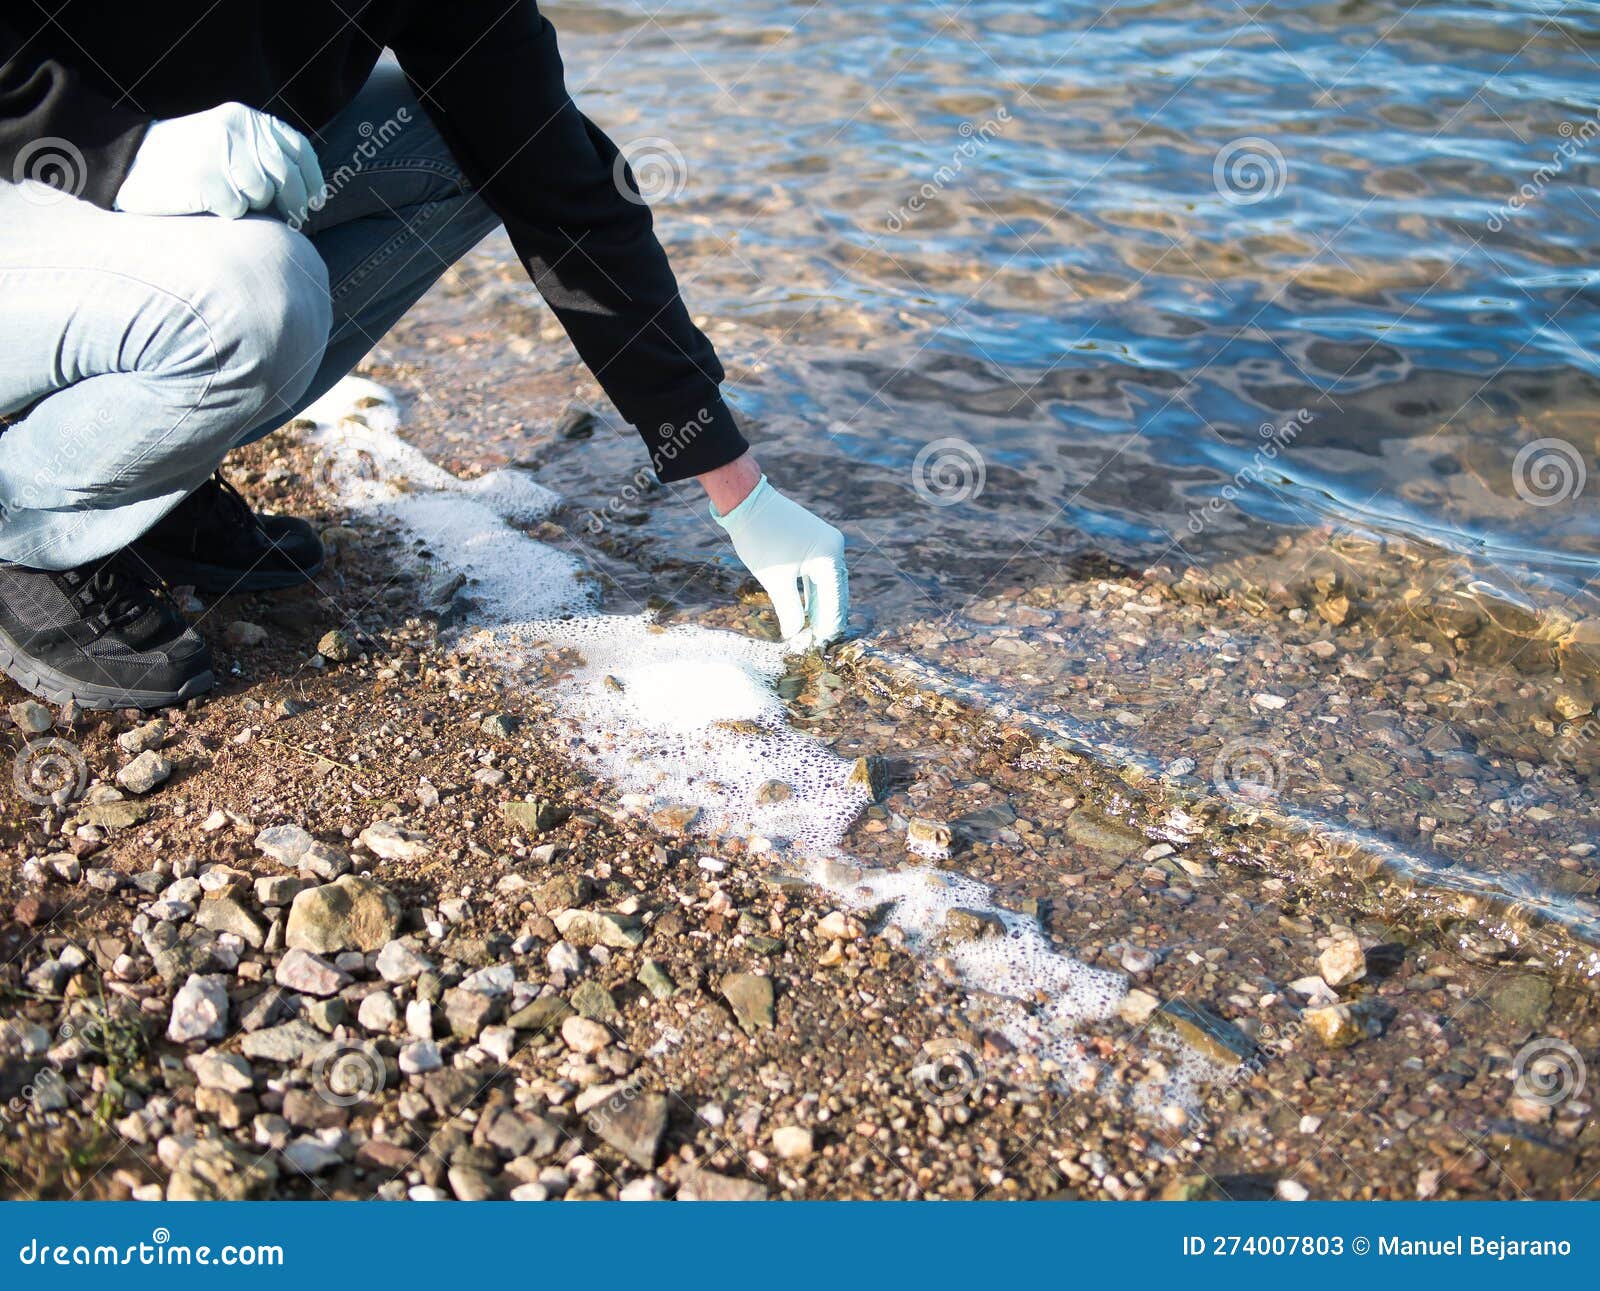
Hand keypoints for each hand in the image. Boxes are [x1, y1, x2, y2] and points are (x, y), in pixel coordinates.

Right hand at [115, 103, 323, 224]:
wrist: (128, 161)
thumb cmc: (184, 160)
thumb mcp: (225, 140)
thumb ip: (260, 152)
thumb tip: (306, 190)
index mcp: (244, 118)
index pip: (297, 148)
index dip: (312, 179)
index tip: (316, 202)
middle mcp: (235, 131)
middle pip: (285, 177)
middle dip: (292, 203)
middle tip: (291, 220)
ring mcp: (220, 154)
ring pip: (262, 195)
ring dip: (252, 206)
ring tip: (227, 199)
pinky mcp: (206, 180)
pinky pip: (237, 209)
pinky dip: (228, 214)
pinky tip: (208, 204)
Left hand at [709, 464, 848, 649]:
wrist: (746, 501)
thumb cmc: (760, 538)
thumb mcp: (775, 580)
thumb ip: (789, 610)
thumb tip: (795, 636)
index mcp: (829, 556)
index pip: (834, 601)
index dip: (825, 627)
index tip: (816, 648)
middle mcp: (834, 548)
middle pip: (835, 593)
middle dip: (825, 619)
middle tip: (814, 644)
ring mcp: (826, 543)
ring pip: (827, 584)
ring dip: (819, 607)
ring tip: (810, 633)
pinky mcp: (815, 542)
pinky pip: (818, 574)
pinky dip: (812, 593)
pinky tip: (806, 612)